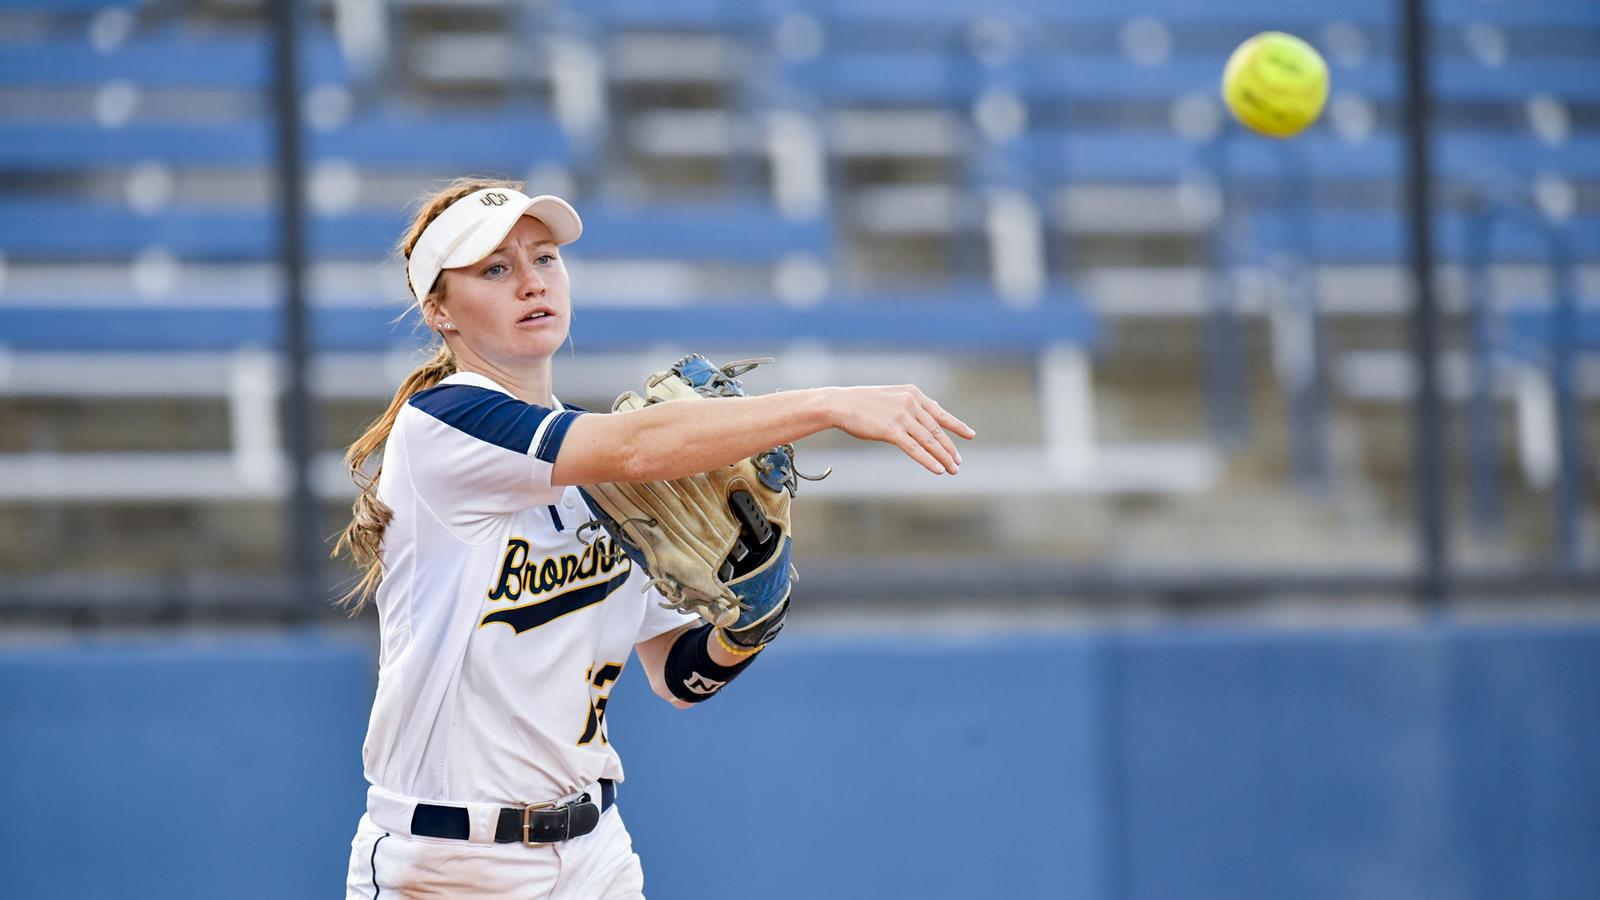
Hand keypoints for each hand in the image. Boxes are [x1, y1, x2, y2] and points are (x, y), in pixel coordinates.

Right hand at [828, 385, 974, 474]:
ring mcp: (901, 417)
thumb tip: (935, 411)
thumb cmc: (864, 402)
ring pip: (929, 440)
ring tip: (952, 469)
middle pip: (937, 430)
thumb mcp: (893, 396)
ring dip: (943, 457)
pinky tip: (938, 469)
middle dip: (950, 448)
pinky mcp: (891, 431)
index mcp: (913, 394)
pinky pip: (914, 449)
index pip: (940, 413)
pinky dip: (928, 460)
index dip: (957, 426)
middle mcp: (911, 403)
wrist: (841, 404)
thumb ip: (914, 404)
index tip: (970, 435)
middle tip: (959, 462)